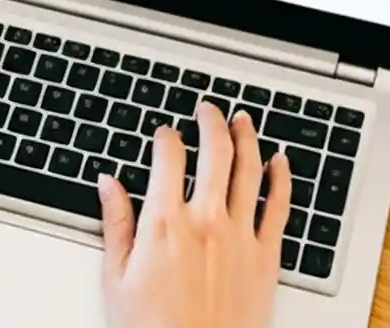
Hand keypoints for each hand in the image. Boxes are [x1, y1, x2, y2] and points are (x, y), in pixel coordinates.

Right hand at [98, 103, 291, 327]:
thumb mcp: (117, 279)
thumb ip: (115, 224)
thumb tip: (108, 185)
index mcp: (165, 223)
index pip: (168, 157)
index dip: (166, 137)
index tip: (164, 134)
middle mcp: (206, 221)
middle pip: (215, 151)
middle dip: (210, 121)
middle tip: (207, 109)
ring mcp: (240, 236)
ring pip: (249, 169)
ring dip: (246, 137)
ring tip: (242, 120)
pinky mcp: (266, 256)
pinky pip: (279, 206)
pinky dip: (281, 177)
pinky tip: (279, 161)